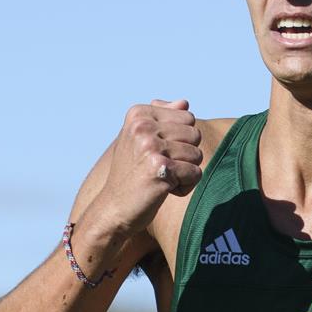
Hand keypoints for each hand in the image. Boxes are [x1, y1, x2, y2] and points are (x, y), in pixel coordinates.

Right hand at [67, 100, 204, 268]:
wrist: (114, 209)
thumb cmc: (132, 175)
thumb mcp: (142, 140)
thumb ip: (164, 118)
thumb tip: (185, 102)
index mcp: (138, 114)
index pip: (187, 116)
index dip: (181, 139)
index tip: (158, 153)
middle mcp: (143, 126)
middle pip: (195, 134)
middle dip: (185, 156)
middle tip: (160, 169)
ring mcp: (150, 146)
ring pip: (197, 155)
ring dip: (185, 173)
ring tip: (161, 179)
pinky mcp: (159, 168)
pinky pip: (195, 174)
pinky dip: (185, 187)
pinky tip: (163, 190)